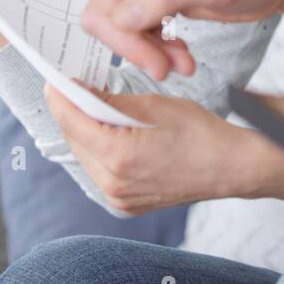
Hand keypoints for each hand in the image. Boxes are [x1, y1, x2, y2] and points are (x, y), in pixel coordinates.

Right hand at [0, 0, 283, 79]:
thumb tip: (119, 19)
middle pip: (101, 15)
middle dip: (127, 47)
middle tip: (165, 69)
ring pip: (122, 31)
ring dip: (146, 54)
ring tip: (183, 65)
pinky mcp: (166, 2)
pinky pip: (143, 34)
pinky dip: (159, 51)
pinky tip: (185, 60)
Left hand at [43, 82, 266, 213]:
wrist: (230, 167)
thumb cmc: (200, 132)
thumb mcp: (153, 104)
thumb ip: (110, 100)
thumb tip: (80, 92)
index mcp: (118, 155)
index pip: (72, 121)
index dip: (59, 98)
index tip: (53, 80)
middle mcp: (113, 182)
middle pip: (74, 140)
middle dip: (71, 113)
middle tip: (73, 89)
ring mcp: (118, 197)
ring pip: (85, 157)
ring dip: (84, 132)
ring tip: (92, 108)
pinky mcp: (126, 203)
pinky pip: (99, 172)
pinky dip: (99, 150)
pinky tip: (109, 133)